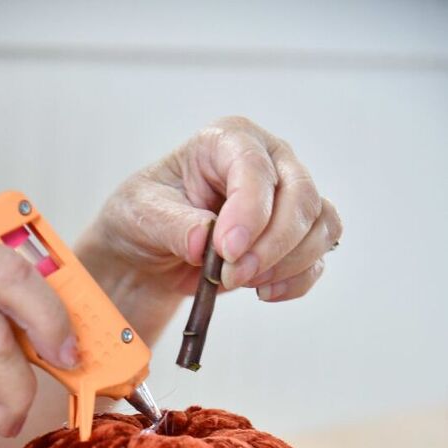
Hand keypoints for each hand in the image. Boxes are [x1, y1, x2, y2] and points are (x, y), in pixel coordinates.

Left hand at [85, 116, 341, 301]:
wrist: (153, 251)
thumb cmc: (148, 216)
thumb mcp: (143, 213)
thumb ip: (172, 223)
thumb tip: (201, 241)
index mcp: (227, 140)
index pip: (255, 167)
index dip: (249, 212)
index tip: (227, 251)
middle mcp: (269, 160)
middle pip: (301, 196)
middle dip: (272, 245)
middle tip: (233, 275)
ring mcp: (289, 197)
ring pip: (320, 226)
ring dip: (287, 264)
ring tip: (242, 281)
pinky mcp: (298, 235)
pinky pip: (318, 257)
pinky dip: (296, 280)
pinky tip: (264, 291)